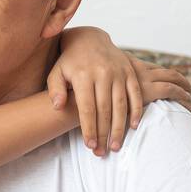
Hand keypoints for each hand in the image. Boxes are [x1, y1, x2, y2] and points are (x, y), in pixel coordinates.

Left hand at [47, 26, 190, 155]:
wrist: (90, 39)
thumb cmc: (69, 62)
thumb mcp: (56, 72)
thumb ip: (54, 89)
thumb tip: (57, 107)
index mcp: (83, 75)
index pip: (87, 108)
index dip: (89, 128)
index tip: (90, 145)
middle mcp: (102, 74)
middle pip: (104, 110)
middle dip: (103, 133)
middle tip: (102, 152)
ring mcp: (118, 73)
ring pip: (121, 105)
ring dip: (119, 128)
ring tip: (115, 146)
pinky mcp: (129, 72)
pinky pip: (135, 94)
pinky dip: (135, 111)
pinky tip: (133, 127)